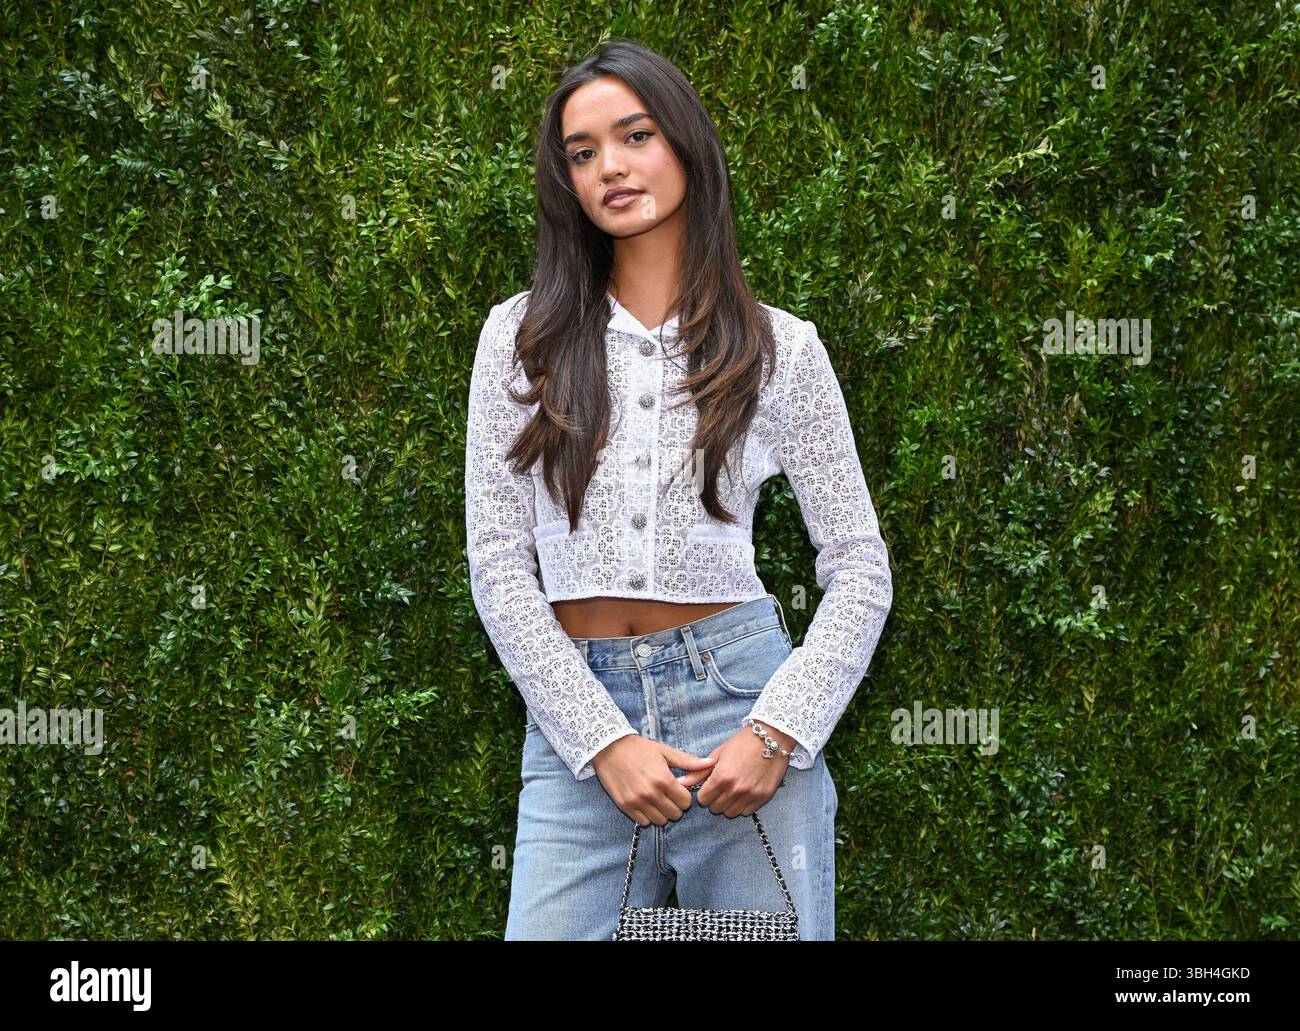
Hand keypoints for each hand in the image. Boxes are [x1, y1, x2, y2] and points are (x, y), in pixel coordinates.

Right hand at [591, 735, 717, 826]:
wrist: (609, 748)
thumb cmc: (639, 748)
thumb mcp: (665, 751)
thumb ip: (688, 762)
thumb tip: (710, 763)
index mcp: (664, 779)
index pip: (686, 802)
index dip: (684, 797)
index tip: (678, 790)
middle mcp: (651, 793)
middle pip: (675, 814)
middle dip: (675, 806)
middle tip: (668, 795)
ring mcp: (637, 801)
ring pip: (660, 821)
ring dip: (662, 812)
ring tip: (657, 800)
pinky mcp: (625, 806)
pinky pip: (644, 822)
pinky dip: (647, 816)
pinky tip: (645, 803)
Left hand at [685, 722, 793, 817]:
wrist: (771, 738)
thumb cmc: (742, 743)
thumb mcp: (718, 754)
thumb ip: (699, 772)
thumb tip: (681, 782)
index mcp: (721, 776)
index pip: (703, 799)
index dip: (704, 793)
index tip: (709, 786)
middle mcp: (735, 789)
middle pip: (715, 808)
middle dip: (715, 799)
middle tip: (721, 788)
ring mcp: (750, 795)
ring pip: (730, 813)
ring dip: (728, 804)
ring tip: (733, 790)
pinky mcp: (763, 798)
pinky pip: (746, 812)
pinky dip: (743, 805)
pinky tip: (744, 792)